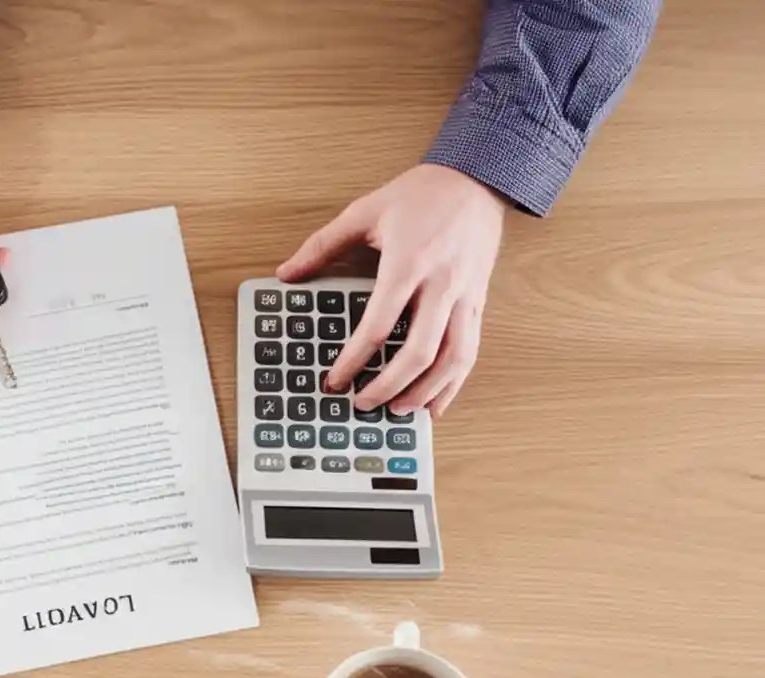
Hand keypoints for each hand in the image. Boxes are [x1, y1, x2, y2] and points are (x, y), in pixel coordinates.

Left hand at [277, 164, 504, 417]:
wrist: (476, 179)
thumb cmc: (420, 195)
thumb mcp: (364, 211)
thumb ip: (322, 246)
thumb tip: (286, 274)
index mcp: (409, 263)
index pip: (378, 324)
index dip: (354, 359)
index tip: (335, 381)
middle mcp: (441, 285)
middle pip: (418, 351)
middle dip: (389, 385)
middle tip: (362, 403)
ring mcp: (464, 296)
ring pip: (452, 358)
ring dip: (425, 391)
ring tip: (399, 412)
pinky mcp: (479, 302)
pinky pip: (470, 351)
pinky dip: (454, 383)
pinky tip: (436, 403)